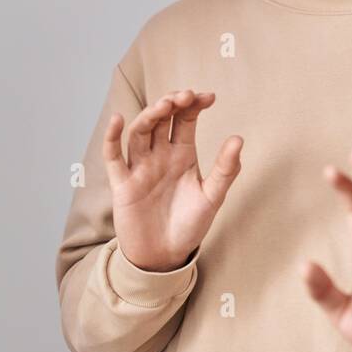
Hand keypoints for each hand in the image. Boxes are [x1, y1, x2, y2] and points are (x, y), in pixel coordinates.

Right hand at [103, 89, 243, 272]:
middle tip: (186, 96)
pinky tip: (119, 119)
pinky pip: (114, 157)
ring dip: (150, 115)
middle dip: (172, 103)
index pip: (185, 120)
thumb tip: (238, 139)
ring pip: (140, 132)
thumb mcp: (213, 196)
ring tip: (164, 105)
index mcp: (183, 154)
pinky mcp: (122, 184)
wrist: (166, 255)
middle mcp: (160, 155)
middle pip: (161, 119)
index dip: (194, 105)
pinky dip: (113, 137)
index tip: (208, 96)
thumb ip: (226, 170)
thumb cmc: (190, 225)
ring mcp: (140, 167)